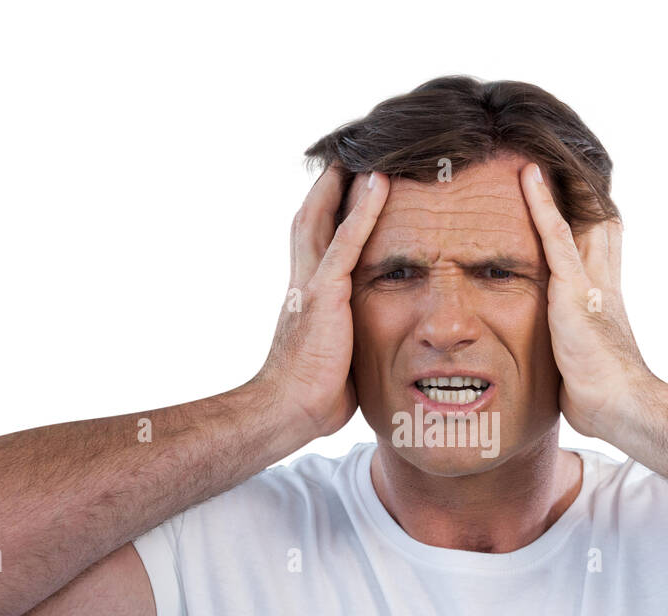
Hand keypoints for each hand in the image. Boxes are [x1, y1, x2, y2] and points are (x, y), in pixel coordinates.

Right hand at [253, 166, 388, 439]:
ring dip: (344, 183)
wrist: (288, 411)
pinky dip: (362, 211)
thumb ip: (350, 334)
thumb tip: (370, 340)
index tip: (344, 185)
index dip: (326, 211)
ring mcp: (309, 284)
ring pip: (324, 218)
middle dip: (328, 185)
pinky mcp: (322, 293)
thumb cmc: (314, 394)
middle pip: (311, 218)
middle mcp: (302, 280)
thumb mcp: (338, 354)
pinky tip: (378, 183)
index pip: (314, 241)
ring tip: (366, 151)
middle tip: (350, 152)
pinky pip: (346, 242)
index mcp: (306, 294)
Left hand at [519, 162, 653, 441]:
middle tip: (562, 157)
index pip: (601, 245)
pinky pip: (555, 235)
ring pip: (579, 217)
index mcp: (604, 298)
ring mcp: (590, 281)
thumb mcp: (581, 365)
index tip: (577, 193)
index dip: (591, 217)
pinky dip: (541, 203)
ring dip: (561, 185)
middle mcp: (602, 281)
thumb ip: (570, 352)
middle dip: (584, 191)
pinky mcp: (575, 288)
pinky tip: (528, 175)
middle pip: (598, 221)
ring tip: (539, 151)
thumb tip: (562, 367)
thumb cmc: (601, 396)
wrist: (620, 406)